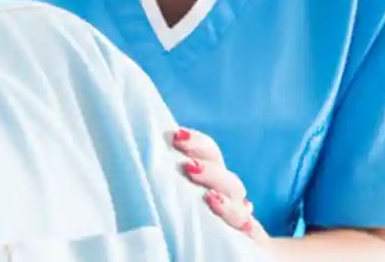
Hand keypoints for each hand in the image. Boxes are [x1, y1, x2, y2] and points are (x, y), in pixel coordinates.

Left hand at [172, 127, 269, 241]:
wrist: (224, 249)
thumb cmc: (189, 218)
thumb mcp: (178, 195)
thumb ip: (167, 177)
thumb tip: (130, 152)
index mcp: (213, 179)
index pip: (210, 154)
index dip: (198, 143)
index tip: (177, 136)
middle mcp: (230, 198)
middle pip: (228, 179)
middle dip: (211, 170)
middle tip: (189, 167)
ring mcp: (240, 221)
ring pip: (240, 207)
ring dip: (226, 202)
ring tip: (210, 198)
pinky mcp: (248, 244)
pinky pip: (253, 236)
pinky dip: (249, 229)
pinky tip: (244, 227)